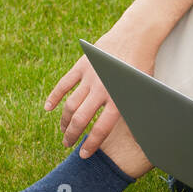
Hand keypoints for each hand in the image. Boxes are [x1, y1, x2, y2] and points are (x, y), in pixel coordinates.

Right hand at [44, 23, 156, 157]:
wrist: (136, 36)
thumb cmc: (143, 67)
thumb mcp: (144, 93)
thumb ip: (137, 115)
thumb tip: (140, 140)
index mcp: (118, 99)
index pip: (101, 129)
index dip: (91, 144)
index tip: (83, 155)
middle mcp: (102, 90)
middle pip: (81, 119)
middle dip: (72, 135)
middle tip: (67, 145)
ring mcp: (90, 77)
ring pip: (70, 104)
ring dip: (64, 120)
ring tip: (63, 130)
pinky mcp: (82, 65)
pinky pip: (64, 84)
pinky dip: (54, 97)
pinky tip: (48, 108)